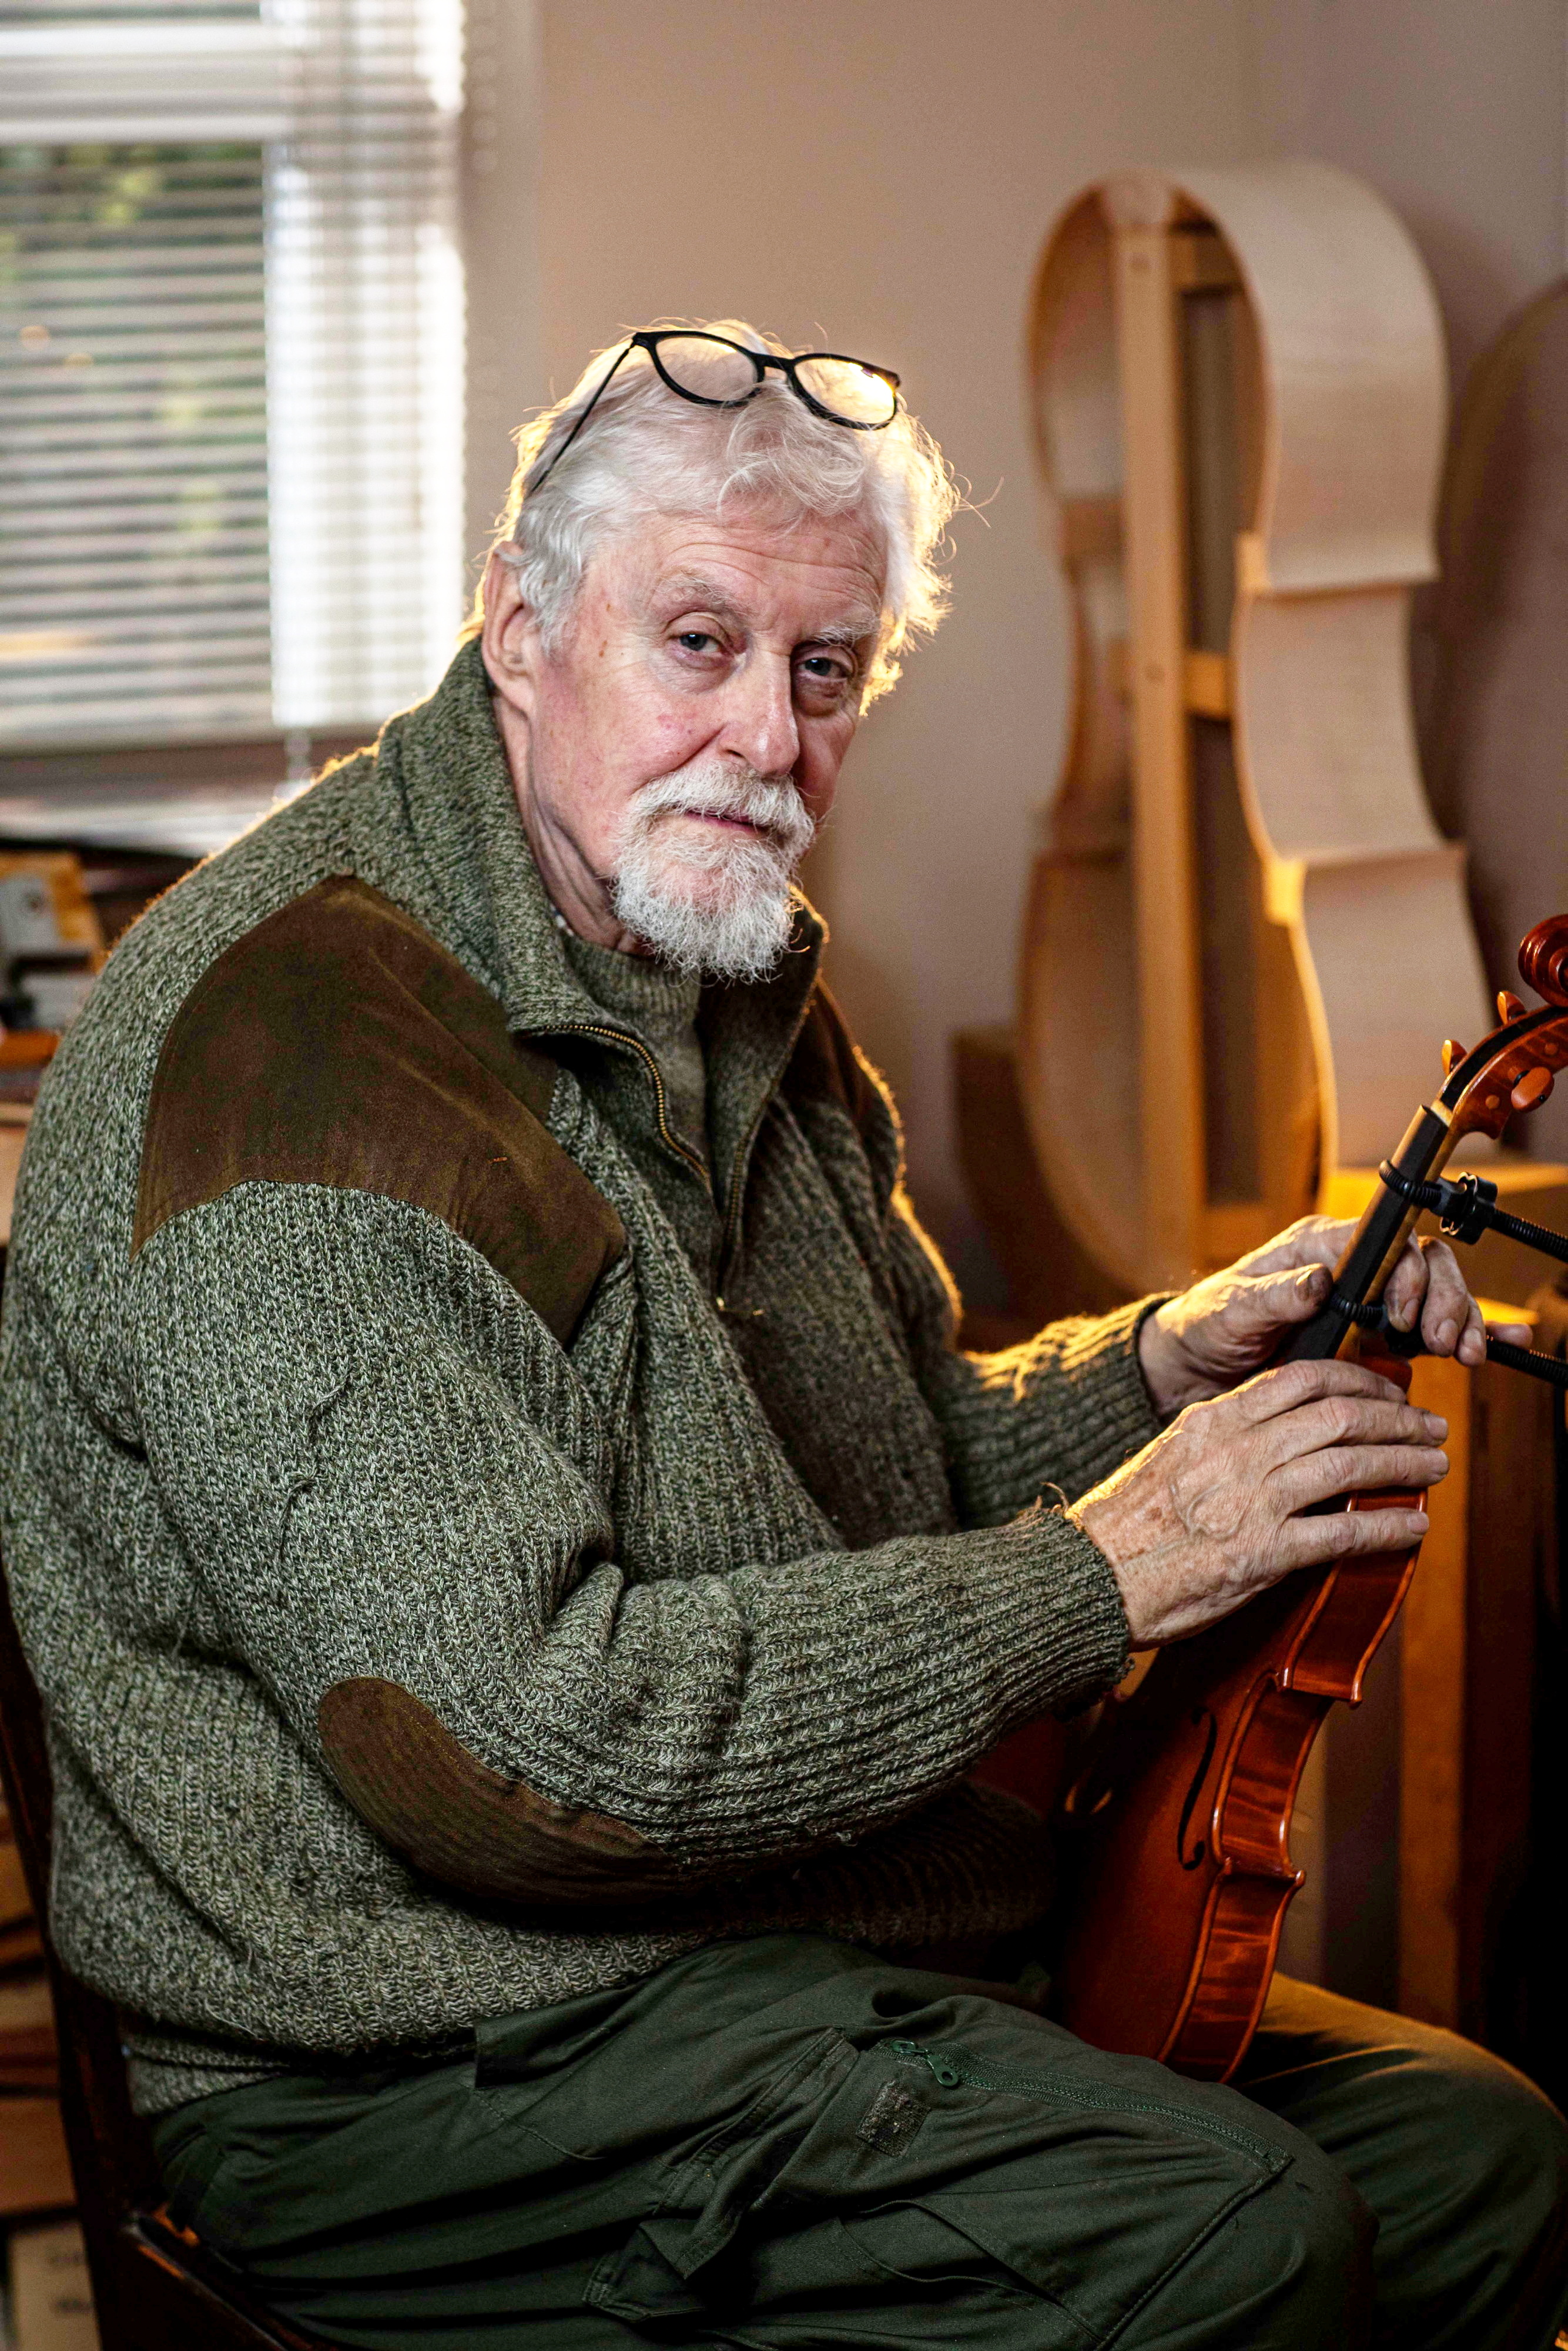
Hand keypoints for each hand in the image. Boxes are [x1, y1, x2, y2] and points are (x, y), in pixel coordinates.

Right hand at [1074, 1357, 1446, 1645]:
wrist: (1091, 1577)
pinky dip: (1387, 1528)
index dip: (1358, 1381)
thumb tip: (1281, 1433)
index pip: (1302, 1379)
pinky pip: (1341, 1533)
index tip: (1388, 1392)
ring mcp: (1250, 1501)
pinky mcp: (1260, 1554)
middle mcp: (1236, 1450)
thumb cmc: (1126, 1523)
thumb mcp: (1172, 1455)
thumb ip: (1225, 1437)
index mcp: (1213, 1420)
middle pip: (1338, 1416)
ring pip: (1349, 1465)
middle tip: (1430, 1426)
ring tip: (1435, 1466)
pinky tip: (1415, 1527)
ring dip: (1404, 1464)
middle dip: (1397, 1419)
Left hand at [1136, 1215, 1532, 1418]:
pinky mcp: (1373, 1339)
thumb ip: (1272, 1296)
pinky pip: (1429, 1330)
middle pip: (1422, 1265)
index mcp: (1318, 1249)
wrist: (1196, 1366)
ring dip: (1460, 1320)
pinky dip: (1464, 1335)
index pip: (1385, 1243)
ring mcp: (1367, 1304)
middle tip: (1444, 1341)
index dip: (1407, 1274)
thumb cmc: (1206, 1325)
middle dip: (1443, 1299)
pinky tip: (1494, 1347)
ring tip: (1466, 1353)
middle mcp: (1351, 1270)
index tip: (1405, 1314)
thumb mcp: (1229, 1309)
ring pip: (1435, 1296)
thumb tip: (1315, 1281)